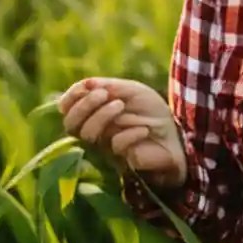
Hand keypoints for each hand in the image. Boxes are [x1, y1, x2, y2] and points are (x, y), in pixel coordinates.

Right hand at [57, 77, 187, 188]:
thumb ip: (109, 86)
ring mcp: (106, 146)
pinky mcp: (121, 159)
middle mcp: (96, 130)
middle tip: (104, 95)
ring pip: (88, 135)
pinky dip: (129, 134)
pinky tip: (144, 129)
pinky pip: (115, 145)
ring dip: (101, 116)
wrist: (175, 133)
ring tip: (121, 106)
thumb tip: (86, 83)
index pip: (67, 109)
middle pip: (71, 124)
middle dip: (84, 106)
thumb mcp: (132, 91)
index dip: (70, 98)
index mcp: (94, 112)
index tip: (83, 87)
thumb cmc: (151, 110)